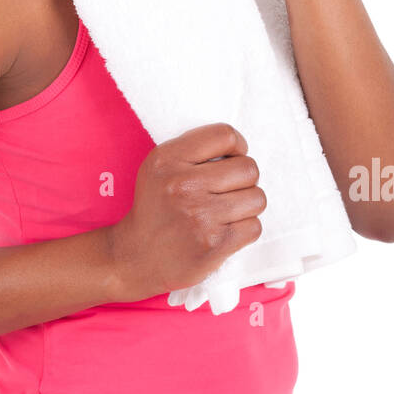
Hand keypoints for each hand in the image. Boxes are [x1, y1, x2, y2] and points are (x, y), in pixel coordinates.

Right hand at [107, 122, 266, 301]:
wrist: (136, 258)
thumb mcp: (159, 168)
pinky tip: (225, 230)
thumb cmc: (156, 208)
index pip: (226, 135)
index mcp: (168, 159)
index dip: (238, 148)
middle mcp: (183, 185)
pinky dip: (245, 229)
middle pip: (248, 168)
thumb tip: (240, 150)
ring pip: (257, 198)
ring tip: (227, 211)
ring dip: (247, 206)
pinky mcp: (214, 245)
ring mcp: (200, 216)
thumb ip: (194, 151)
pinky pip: (255, 226)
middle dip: (244, 180)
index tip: (230, 161)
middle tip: (227, 191)